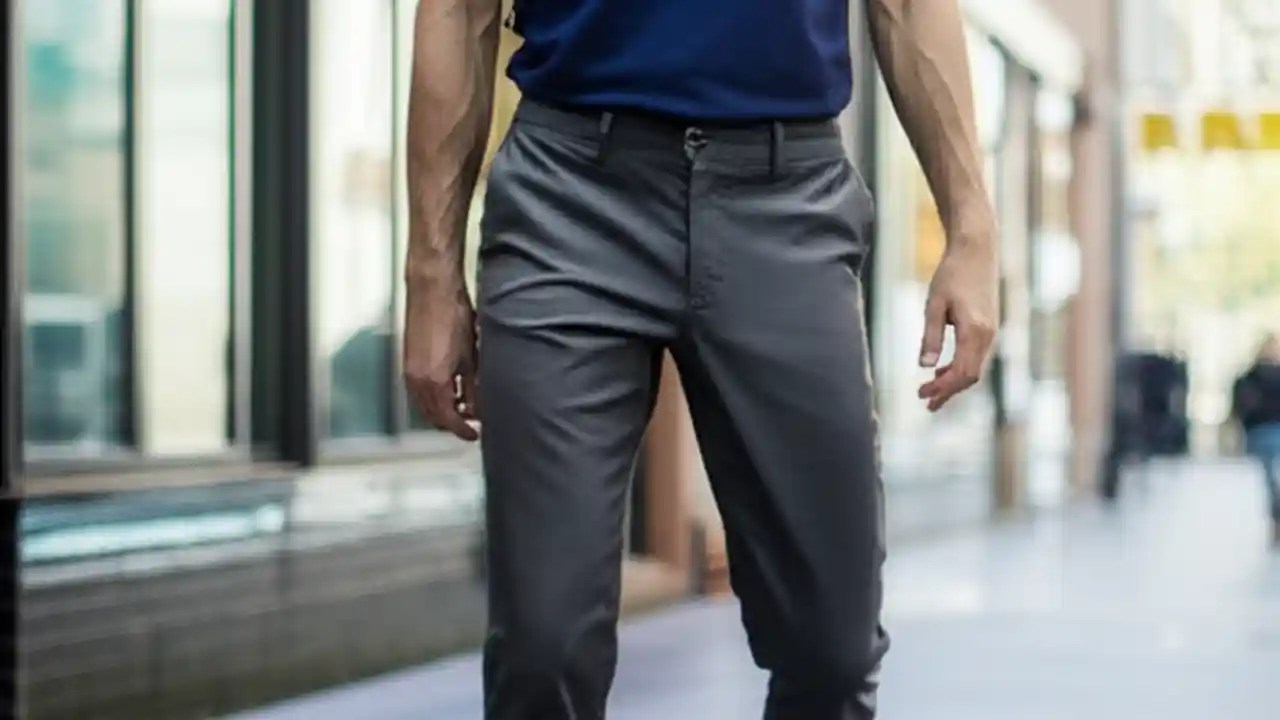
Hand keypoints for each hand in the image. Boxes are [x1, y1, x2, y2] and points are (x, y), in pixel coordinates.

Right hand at [403, 280, 479, 440]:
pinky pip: (418, 390)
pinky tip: (450, 388)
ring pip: (424, 405)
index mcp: (434, 383)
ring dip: (441, 410)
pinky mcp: (408, 360)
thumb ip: (473, 387)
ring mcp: (409, 371)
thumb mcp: (472, 357)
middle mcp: (416, 381)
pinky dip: (433, 396)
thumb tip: (478, 408)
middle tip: (471, 423)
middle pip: (432, 416)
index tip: (474, 435)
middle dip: (451, 423)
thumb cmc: (454, 317)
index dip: (462, 431)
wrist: (433, 290)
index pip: (448, 420)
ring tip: (463, 405)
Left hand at [917, 238, 998, 411]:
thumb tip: (925, 367)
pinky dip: (960, 367)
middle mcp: (988, 335)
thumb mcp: (934, 304)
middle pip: (970, 376)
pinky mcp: (988, 326)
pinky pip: (976, 356)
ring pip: (974, 367)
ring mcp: (991, 331)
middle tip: (924, 400)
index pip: (962, 373)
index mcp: (975, 331)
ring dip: (953, 381)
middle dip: (948, 391)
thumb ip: (931, 336)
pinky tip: (942, 369)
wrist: (976, 250)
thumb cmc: (951, 273)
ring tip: (930, 390)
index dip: (943, 389)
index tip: (922, 395)